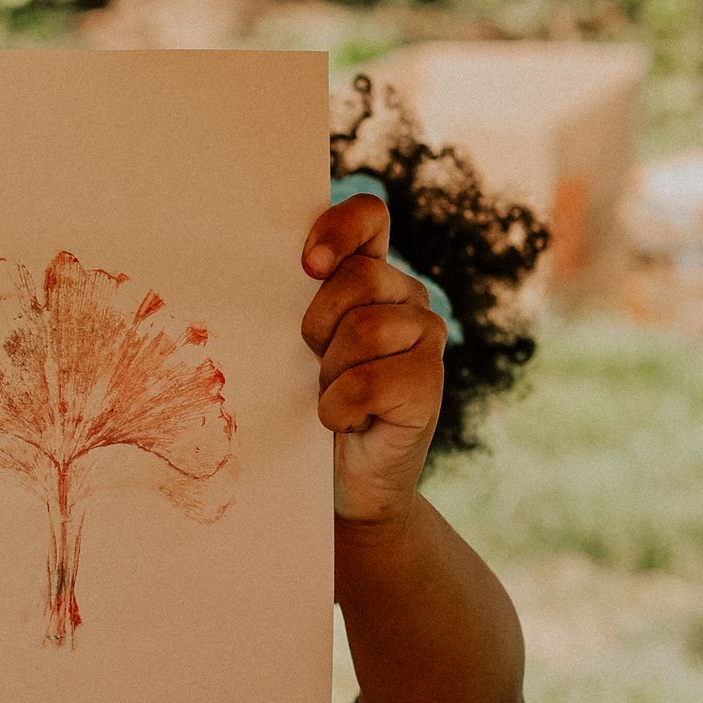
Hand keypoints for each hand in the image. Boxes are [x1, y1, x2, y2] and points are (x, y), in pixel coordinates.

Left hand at [302, 193, 444, 523]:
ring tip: (334, 395)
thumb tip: (272, 266)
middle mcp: (408, 298)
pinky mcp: (430, 384)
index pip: (369, 217)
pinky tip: (349, 422)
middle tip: (316, 363)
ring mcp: (427, 339)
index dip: (339, 230)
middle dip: (318, 325)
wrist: (344, 485)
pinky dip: (339, 409)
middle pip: (357, 278)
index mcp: (373, 276)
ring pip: (362, 329)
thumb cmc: (308, 407)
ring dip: (329, 373)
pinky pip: (365, 382)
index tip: (308, 265)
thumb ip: (297, 301)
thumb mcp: (295, 347)